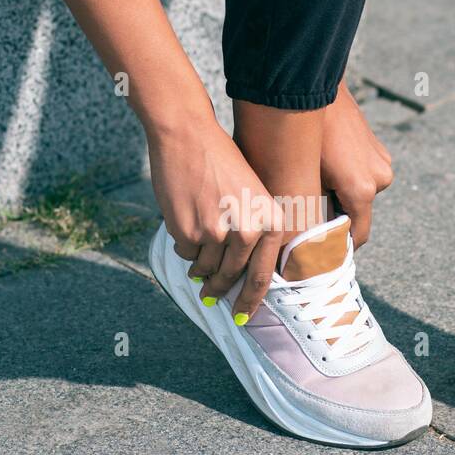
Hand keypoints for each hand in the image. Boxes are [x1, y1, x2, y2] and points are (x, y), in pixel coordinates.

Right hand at [145, 113, 283, 319]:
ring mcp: (217, 235)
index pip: (262, 276)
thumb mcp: (253, 195)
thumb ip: (254, 232)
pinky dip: (184, 246)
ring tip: (196, 254)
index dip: (250, 301)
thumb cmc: (222, 163)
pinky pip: (186, 254)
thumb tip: (241, 276)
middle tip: (210, 297)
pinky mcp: (189, 233)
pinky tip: (185, 223)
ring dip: (199, 267)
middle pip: (231, 276)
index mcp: (270, 222)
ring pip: (205, 268)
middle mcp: (248, 232)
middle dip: (218, 290)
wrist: (188, 136)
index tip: (242, 317)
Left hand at [319, 85, 392, 246]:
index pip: (358, 236)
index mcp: (361, 189)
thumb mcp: (304, 178)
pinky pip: (363, 174)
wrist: (312, 89)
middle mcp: (378, 179)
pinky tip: (327, 167)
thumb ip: (311, 211)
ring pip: (360, 193)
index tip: (321, 255)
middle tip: (310, 222)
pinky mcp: (378, 149)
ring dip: (342, 196)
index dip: (339, 248)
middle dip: (337, 219)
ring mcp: (381, 162)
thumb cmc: (303, 136)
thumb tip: (303, 239)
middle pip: (358, 213)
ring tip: (316, 187)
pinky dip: (348, 178)